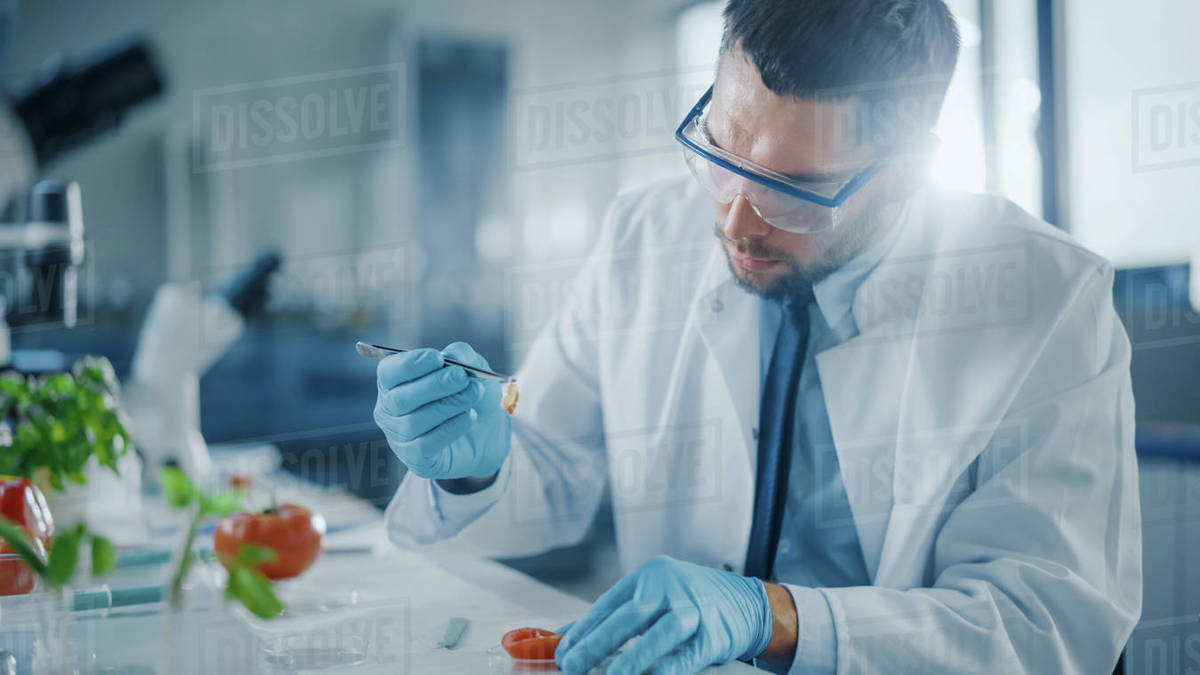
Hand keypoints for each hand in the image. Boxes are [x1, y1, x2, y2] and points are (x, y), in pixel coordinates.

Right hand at [373, 342, 511, 479]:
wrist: (487, 429)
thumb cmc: (469, 392)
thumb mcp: (470, 367)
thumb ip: (460, 355)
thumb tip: (451, 357)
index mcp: (395, 381)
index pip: (389, 372)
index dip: (409, 364)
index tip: (437, 357)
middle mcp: (390, 409)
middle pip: (400, 398)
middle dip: (433, 385)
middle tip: (461, 377)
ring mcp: (399, 436)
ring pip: (415, 421)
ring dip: (448, 405)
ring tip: (474, 393)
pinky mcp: (416, 459)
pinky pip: (427, 444)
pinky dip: (450, 428)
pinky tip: (469, 416)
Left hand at [555, 555, 771, 674]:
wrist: (747, 602)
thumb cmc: (692, 600)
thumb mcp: (654, 596)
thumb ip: (616, 614)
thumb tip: (570, 635)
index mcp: (650, 576)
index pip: (609, 604)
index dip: (583, 629)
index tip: (563, 651)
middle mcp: (671, 588)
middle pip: (629, 616)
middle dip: (597, 643)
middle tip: (573, 664)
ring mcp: (695, 609)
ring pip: (661, 632)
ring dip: (634, 657)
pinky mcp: (716, 633)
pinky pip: (690, 653)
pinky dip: (672, 667)